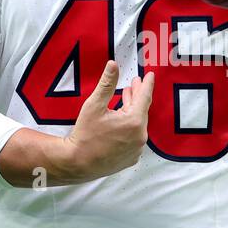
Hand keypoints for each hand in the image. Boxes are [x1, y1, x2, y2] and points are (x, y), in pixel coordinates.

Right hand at [55, 60, 154, 181]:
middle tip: (134, 84)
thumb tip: (113, 65)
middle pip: (141, 111)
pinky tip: (121, 122)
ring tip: (126, 100)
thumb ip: (107, 84)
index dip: (147, 84)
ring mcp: (137, 149)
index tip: (150, 76)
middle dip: (137, 96)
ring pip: (138, 124)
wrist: (77, 163)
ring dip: (132, 112)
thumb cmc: (85, 135)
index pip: (145, 97)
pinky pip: (134, 138)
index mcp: (134, 121)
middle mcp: (140, 136)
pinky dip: (129, 128)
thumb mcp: (94, 105)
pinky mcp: (132, 158)